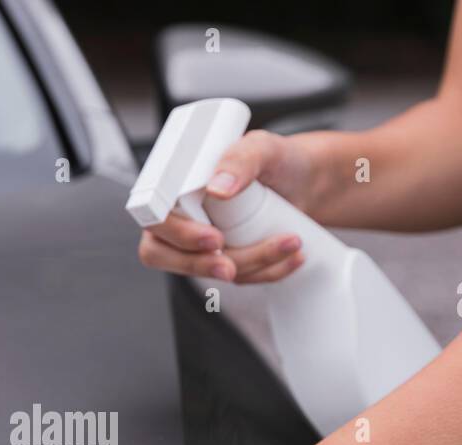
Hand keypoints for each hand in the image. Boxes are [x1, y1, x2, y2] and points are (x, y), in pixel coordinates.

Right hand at [136, 129, 316, 283]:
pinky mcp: (227, 260)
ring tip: (291, 242)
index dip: (177, 234)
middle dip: (200, 265)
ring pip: (210, 271)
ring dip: (253, 265)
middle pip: (166, 256)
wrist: (306, 181)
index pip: (155, 219)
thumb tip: (217, 188)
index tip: (213, 238)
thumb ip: (240, 159)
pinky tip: (293, 256)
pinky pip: (239, 278)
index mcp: (176, 187)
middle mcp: (182, 217)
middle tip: (232, 266)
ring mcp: (202, 244)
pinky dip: (269, 272)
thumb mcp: (263, 148)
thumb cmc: (278, 160)